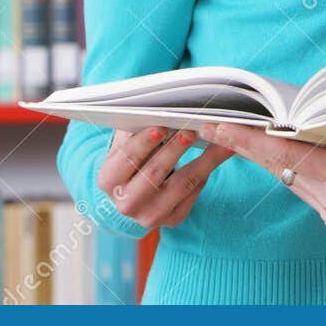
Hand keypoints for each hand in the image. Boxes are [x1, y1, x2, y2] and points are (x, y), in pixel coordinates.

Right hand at [96, 126, 233, 228]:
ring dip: (201, 161)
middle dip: (174, 150)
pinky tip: (217, 156)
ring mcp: (149, 215)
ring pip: (180, 186)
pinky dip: (206, 173)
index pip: (126, 159)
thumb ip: (136, 127)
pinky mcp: (171, 219)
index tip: (161, 126)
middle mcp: (126, 203)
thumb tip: (157, 106)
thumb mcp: (126, 143)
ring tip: (216, 141)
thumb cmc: (132, 158)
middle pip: (153, 174)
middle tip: (190, 131)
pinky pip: (192, 195)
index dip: (144, 142)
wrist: (134, 191)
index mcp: (109, 180)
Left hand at [198, 121, 325, 252]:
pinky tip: (293, 150)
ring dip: (270, 156)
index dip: (247, 140)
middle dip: (245, 145)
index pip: (283, 156)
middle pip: (278, 167)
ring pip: (291, 178)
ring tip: (244, 129)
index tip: (217, 126)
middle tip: (211, 124)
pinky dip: (295, 168)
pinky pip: (308, 188)